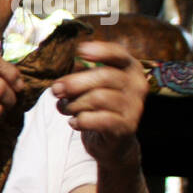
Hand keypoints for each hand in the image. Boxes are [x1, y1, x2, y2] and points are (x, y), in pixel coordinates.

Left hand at [51, 41, 147, 164]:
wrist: (112, 142)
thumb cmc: (98, 108)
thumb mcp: (90, 88)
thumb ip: (80, 77)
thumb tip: (63, 78)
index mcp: (130, 70)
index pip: (119, 54)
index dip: (101, 50)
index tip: (80, 51)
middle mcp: (137, 86)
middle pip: (105, 76)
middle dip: (74, 83)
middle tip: (55, 90)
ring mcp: (134, 107)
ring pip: (99, 98)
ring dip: (74, 104)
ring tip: (66, 109)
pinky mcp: (126, 127)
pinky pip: (99, 120)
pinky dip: (80, 120)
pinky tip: (74, 122)